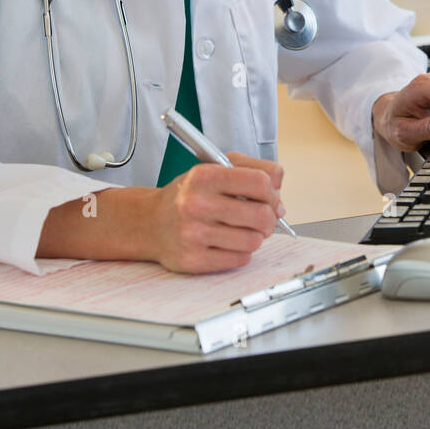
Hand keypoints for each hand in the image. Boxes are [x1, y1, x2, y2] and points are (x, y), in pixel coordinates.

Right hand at [149, 153, 286, 272]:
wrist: (150, 222)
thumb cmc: (189, 195)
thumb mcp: (215, 168)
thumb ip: (253, 170)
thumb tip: (279, 200)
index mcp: (204, 176)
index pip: (260, 181)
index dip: (273, 192)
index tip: (270, 198)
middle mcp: (197, 204)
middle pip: (262, 215)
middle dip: (270, 219)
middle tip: (264, 218)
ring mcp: (194, 234)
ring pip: (254, 240)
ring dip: (256, 237)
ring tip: (243, 230)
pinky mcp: (194, 260)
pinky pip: (240, 259)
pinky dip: (242, 252)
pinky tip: (229, 243)